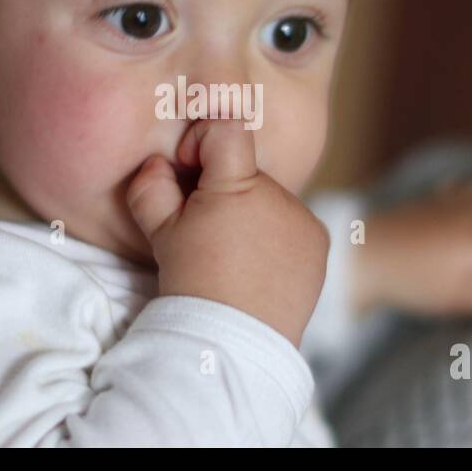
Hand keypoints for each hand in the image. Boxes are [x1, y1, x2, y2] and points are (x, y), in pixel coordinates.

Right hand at [126, 120, 328, 348]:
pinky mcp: (319, 242)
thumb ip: (152, 185)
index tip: (188, 173)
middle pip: (245, 171)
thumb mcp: (160, 233)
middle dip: (224, 191)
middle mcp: (279, 195)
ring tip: (233, 258)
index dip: (201, 142)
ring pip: (268, 199)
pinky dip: (275, 236)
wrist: (233, 342)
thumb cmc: (192, 284)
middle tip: (207, 233)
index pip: (226, 128)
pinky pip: (292, 223)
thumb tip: (159, 163)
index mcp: (238, 185)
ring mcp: (304, 219)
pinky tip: (258, 268)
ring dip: (251, 215)